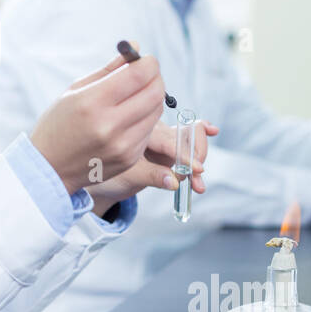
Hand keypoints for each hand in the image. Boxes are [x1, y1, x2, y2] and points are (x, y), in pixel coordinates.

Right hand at [30, 52, 166, 196]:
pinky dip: (145, 118)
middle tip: (147, 76)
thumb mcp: (75, 90)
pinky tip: (129, 118)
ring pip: (156, 111)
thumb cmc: (59, 124)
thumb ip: (108, 69)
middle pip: (155, 93)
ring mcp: (122, 145)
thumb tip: (136, 46)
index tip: (146, 61)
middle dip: (156, 78)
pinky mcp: (129, 158)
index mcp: (92, 103)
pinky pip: (149, 130)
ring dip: (153, 98)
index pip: (139, 75)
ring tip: (136, 96)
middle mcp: (110, 125)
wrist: (50, 168)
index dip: (149, 63)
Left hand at [86, 118, 219, 215]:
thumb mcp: (126, 177)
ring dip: (198, 158)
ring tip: (198, 183)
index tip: (196, 168)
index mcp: (136, 130)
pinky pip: (187, 142)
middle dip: (194, 156)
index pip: (166, 140)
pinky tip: (212, 130)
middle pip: (183, 134)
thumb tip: (173, 182)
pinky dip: (197, 145)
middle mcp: (151, 128)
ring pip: (189, 139)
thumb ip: (150, 177)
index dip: (183, 154)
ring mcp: (162, 136)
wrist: (98, 175)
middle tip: (197, 175)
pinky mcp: (169, 145)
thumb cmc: (106, 173)